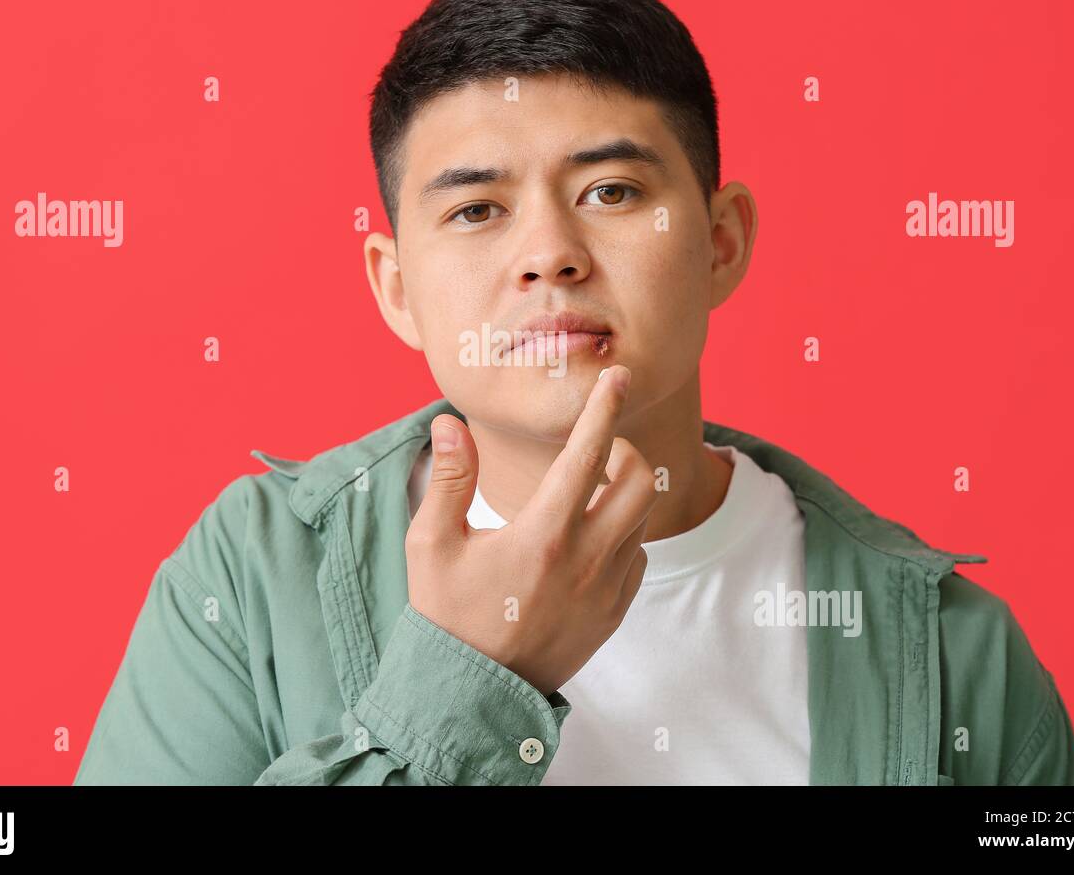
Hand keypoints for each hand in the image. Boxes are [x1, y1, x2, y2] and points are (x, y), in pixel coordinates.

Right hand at [405, 365, 656, 696]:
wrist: (472, 696)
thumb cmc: (446, 616)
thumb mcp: (431, 545)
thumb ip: (448, 479)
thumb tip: (451, 424)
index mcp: (543, 535)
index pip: (588, 454)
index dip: (604, 408)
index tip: (616, 378)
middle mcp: (586, 560)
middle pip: (642, 481)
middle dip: (625, 451)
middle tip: (595, 451)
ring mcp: (606, 591)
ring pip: (642, 519)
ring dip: (623, 494)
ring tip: (586, 493)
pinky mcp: (614, 615)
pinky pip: (637, 559)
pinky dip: (623, 537)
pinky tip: (587, 540)